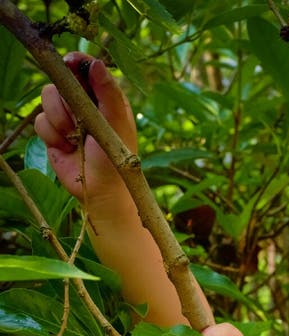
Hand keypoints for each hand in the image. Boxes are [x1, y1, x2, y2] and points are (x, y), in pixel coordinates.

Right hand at [34, 53, 136, 207]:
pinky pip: (40, 121)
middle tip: (80, 119)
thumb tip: (96, 63)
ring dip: (60, 119)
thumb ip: (109, 93)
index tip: (69, 62)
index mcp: (103, 97)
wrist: (101, 191)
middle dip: (67, 99)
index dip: (75, 62)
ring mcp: (65, 117)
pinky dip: (52, 135)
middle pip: (61, 80)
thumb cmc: (116, 158)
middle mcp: (82, 103)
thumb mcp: (117, 123)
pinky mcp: (52, 133)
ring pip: (47, 98)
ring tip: (75, 138)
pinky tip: (66, 148)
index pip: (85, 68)